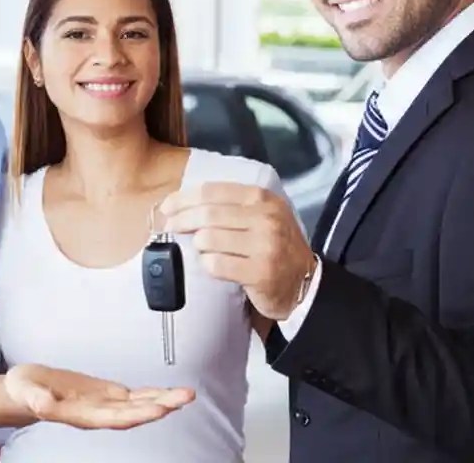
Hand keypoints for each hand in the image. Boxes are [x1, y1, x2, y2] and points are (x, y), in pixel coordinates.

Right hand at [3, 364, 193, 429]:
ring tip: (187, 394)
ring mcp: (106, 405)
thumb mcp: (26, 390)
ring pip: (140, 405)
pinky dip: (154, 394)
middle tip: (183, 398)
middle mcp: (99, 413)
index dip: (137, 414)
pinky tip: (170, 393)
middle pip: (134, 413)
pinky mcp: (108, 395)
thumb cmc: (26, 390)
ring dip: (164, 401)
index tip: (158, 409)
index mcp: (82, 415)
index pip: (114, 417)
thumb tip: (43, 403)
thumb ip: (36, 398)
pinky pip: (136, 397)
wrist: (27, 390)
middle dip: (160, 406)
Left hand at [160, 182, 313, 320]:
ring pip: (209, 239)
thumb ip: (231, 205)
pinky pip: (216, 264)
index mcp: (262, 198)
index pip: (212, 191)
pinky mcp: (260, 272)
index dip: (184, 198)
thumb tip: (184, 205)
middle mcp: (266, 218)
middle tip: (171, 227)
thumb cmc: (276, 246)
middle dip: (181, 220)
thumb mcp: (263, 214)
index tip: (168, 207)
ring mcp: (265, 246)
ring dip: (197, 245)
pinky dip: (207, 264)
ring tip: (202, 249)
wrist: (305, 282)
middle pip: (207, 214)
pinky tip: (212, 264)